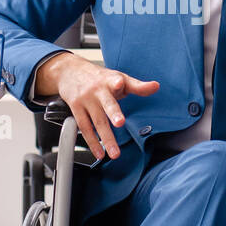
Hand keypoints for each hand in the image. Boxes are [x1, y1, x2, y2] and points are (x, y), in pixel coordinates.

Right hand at [34, 52, 159, 160]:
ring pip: (97, 121)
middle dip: (113, 113)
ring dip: (106, 138)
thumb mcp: (117, 77)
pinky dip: (92, 142)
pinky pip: (85, 128)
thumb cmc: (98, 78)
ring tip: (114, 153)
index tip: (120, 83)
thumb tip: (157, 86)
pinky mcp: (76, 109)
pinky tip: (100, 153)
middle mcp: (97, 91)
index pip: (115, 80)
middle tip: (120, 122)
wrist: (69, 72)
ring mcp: (86, 100)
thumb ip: (137, 86)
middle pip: (106, 103)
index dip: (119, 82)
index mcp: (110, 81)